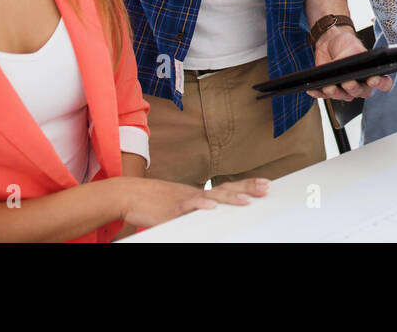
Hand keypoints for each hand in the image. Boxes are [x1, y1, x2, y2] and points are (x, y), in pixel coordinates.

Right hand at [117, 176, 268, 229]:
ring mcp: (185, 199)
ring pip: (211, 197)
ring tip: (247, 201)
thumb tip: (213, 211)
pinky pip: (188, 205)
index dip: (246, 185)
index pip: (228, 187)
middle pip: (226, 189)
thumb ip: (197, 207)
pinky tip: (211, 208)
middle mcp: (196, 193)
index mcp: (199, 193)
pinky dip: (200, 205)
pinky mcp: (172, 208)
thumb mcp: (181, 203)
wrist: (130, 194)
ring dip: (230, 198)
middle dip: (247, 188)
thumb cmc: (155, 201)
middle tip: (266, 188)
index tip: (265, 183)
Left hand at [306, 25, 392, 101]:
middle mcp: (360, 85)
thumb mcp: (352, 47)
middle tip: (348, 82)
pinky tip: (312, 89)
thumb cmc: (346, 45)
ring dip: (335, 93)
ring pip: (343, 97)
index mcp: (371, 73)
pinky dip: (318, 93)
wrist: (330, 43)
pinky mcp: (330, 90)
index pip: (383, 83)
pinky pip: (324, 96)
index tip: (373, 79)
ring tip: (329, 86)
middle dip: (354, 88)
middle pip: (361, 92)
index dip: (380, 83)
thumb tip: (344, 65)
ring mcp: (344, 89)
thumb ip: (353, 57)